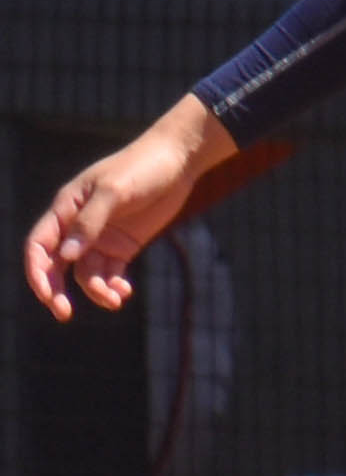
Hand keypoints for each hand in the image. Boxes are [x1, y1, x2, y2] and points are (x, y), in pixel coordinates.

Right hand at [23, 96, 233, 319]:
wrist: (177, 162)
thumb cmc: (141, 168)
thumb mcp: (115, 191)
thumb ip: (90, 221)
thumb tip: (66, 255)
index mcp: (66, 208)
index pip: (40, 245)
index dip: (37, 272)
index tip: (47, 296)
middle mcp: (78, 226)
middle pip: (57, 265)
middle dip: (56, 291)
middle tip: (64, 314)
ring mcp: (101, 238)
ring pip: (86, 273)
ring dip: (96, 291)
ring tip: (116, 300)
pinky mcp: (123, 246)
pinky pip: (111, 273)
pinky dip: (114, 286)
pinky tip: (125, 292)